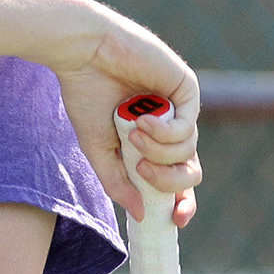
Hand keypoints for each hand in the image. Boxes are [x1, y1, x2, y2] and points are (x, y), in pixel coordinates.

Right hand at [46, 4, 201, 225]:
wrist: (83, 53)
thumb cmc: (85, 94)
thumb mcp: (98, 149)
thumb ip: (118, 182)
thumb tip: (143, 214)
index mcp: (152, 142)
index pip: (177, 179)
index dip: (182, 202)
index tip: (174, 220)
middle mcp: (170, 127)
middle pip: (190, 171)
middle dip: (170, 181)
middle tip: (142, 171)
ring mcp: (180, 107)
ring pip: (188, 151)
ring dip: (158, 150)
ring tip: (132, 132)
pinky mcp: (186, 88)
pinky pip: (187, 126)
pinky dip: (165, 132)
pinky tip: (143, 120)